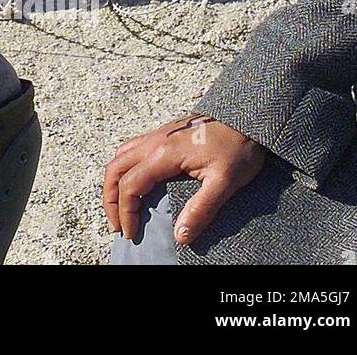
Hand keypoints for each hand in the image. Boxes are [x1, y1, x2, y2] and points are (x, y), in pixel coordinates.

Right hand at [103, 115, 266, 245]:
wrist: (246, 119)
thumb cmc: (237, 149)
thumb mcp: (225, 183)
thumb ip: (201, 209)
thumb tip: (181, 237)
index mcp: (164, 154)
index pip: (131, 185)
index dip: (126, 212)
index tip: (131, 232)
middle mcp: (153, 142)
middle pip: (115, 169)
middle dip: (110, 199)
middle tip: (116, 224)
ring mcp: (156, 135)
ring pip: (120, 156)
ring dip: (113, 182)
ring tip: (118, 204)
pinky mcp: (163, 133)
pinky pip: (130, 148)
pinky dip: (123, 167)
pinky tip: (134, 179)